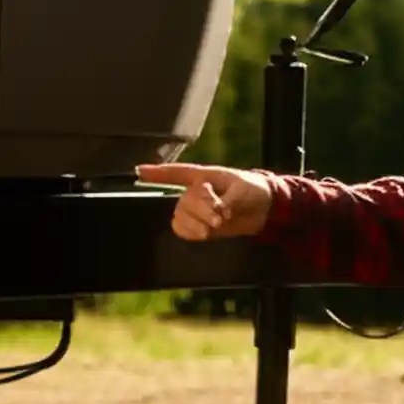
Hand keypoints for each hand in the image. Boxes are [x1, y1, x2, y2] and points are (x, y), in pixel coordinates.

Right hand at [135, 163, 273, 239]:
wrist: (264, 209)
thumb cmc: (254, 190)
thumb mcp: (244, 190)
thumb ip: (228, 201)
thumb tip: (217, 215)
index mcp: (205, 175)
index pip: (177, 172)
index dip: (158, 172)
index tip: (138, 170)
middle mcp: (196, 191)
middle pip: (185, 200)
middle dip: (202, 210)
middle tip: (222, 217)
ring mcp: (196, 209)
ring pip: (181, 215)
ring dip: (196, 223)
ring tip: (216, 226)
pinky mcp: (200, 225)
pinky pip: (182, 229)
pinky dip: (191, 232)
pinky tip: (204, 233)